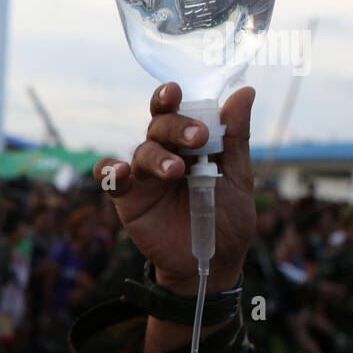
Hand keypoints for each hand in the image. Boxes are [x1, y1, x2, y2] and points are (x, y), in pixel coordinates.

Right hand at [93, 83, 255, 296]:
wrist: (213, 261)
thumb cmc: (226, 218)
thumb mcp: (238, 176)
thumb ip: (235, 137)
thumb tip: (244, 92)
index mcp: (189, 144)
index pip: (177, 111)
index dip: (171, 98)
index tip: (177, 91)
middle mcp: (163, 154)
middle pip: (158, 126)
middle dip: (175, 126)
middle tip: (197, 138)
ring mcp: (144, 176)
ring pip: (141, 151)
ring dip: (157, 156)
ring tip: (176, 171)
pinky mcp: (128, 199)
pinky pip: (108, 179)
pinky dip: (110, 171)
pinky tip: (121, 172)